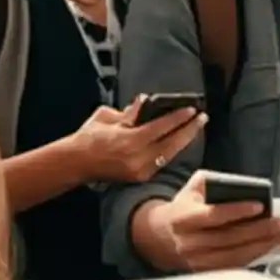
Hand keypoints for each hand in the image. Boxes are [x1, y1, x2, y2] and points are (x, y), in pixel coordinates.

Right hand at [71, 97, 206, 182]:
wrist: (76, 163)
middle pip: (172, 144)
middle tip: (203, 118)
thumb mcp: (106, 116)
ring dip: (183, 140)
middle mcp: (138, 158)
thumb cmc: (88, 136)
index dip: (178, 118)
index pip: (161, 127)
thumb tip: (145, 102)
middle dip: (189, 130)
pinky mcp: (140, 177)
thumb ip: (129, 111)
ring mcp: (140, 170)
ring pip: (169, 154)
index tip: (192, 109)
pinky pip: (161, 161)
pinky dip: (171, 150)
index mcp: (129, 141)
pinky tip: (179, 140)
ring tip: (195, 128)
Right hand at [156, 170, 279, 272]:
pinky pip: (235, 265)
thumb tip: (242, 186)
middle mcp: (189, 242)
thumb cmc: (183, 210)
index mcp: (183, 218)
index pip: (213, 215)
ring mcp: (197, 261)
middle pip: (229, 238)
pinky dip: (254, 256)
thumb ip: (213, 183)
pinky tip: (268, 246)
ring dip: (262, 245)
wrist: (161, 237)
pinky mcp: (206, 272)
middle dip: (259, 230)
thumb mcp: (191, 190)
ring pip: (235, 255)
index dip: (237, 211)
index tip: (259, 206)